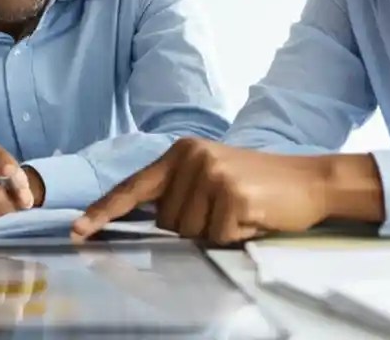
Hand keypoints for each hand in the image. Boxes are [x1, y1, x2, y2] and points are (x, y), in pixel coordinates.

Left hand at [71, 138, 382, 244]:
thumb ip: (178, 193)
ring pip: (190, 233)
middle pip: (166, 222)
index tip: (78, 230)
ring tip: (240, 211)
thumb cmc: (258, 186)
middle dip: (194, 227)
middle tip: (227, 209)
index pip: (133, 187)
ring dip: (216, 233)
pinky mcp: (234, 195)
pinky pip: (218, 238)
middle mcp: (192, 157)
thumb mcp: (211, 177)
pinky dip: (236, 236)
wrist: (311, 181)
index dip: (104, 211)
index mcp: (181, 152)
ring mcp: (213, 174)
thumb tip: (148, 220)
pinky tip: (253, 217)